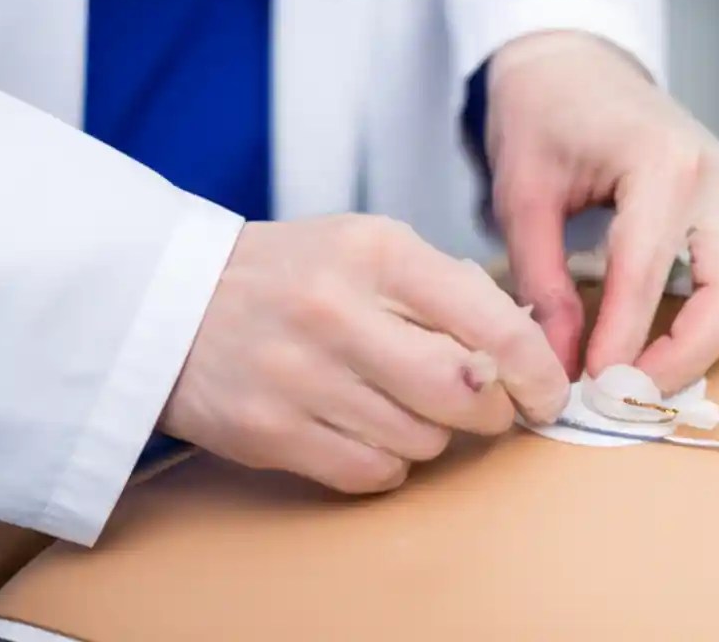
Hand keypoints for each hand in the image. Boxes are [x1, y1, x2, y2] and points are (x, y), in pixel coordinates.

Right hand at [160, 215, 567, 493]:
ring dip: (431, 435)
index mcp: (376, 252)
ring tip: (402, 404)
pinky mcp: (269, 431)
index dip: (537, 370)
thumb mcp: (368, 245)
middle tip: (484, 406)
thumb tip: (525, 347)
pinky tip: (368, 431)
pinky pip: (371, 473)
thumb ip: (447, 288)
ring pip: (421, 440)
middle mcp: (337, 309)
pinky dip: (387, 464)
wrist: (170, 300)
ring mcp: (299, 374)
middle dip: (490, 411)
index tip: (548, 393)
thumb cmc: (291, 273)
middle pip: (463, 393)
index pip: (492, 322)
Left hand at [487, 32, 718, 392]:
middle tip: (628, 393)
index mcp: (662, 162)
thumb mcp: (522, 195)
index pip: (648, 273)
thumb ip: (542, 283)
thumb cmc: (541, 112)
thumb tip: (560, 363)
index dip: (621, 341)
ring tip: (648, 371)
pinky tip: (676, 332)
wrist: (571, 59)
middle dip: (687, 355)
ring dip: (712, 339)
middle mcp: (715, 177)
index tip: (590, 388)